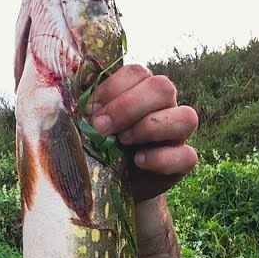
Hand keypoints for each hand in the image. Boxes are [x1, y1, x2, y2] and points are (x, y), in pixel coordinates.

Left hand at [88, 64, 198, 201]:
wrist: (107, 185)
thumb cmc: (96, 147)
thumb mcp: (86, 127)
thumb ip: (84, 112)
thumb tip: (72, 105)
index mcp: (139, 89)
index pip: (138, 72)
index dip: (113, 88)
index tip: (90, 110)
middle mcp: (164, 105)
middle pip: (163, 87)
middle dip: (128, 106)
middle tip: (101, 127)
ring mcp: (177, 133)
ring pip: (186, 117)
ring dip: (150, 127)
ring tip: (123, 142)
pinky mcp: (182, 161)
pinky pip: (187, 156)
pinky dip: (161, 158)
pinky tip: (139, 161)